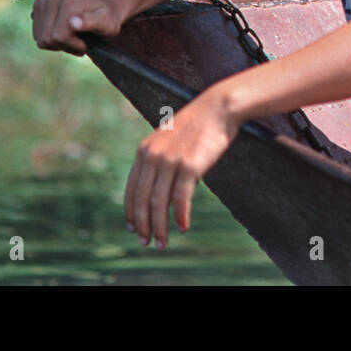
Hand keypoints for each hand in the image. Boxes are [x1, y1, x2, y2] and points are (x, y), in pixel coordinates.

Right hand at [31, 0, 125, 54]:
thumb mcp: (106, 23)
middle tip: (80, 43)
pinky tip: (64, 34)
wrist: (106, 8)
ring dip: (57, 44)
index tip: (86, 44)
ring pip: (40, 38)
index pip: (58, 36)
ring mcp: (44, 1)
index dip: (72, 45)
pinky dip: (50, 38)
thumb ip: (91, 22)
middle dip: (64, 45)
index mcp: (68, 1)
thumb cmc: (108, 19)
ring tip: (74, 39)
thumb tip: (72, 22)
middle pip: (46, 38)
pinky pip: (37, 33)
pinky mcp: (39, 6)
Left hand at [124, 86, 238, 248]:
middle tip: (147, 243)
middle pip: (143, 200)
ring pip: (159, 203)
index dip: (131, 212)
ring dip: (160, 226)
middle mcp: (153, 156)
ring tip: (163, 242)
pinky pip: (181, 198)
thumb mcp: (171, 140)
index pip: (132, 189)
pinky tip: (182, 227)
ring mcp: (170, 160)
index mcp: (145, 150)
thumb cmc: (198, 126)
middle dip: (143, 225)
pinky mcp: (190, 165)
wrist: (219, 108)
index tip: (134, 229)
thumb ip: (161, 160)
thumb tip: (162, 190)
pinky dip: (180, 216)